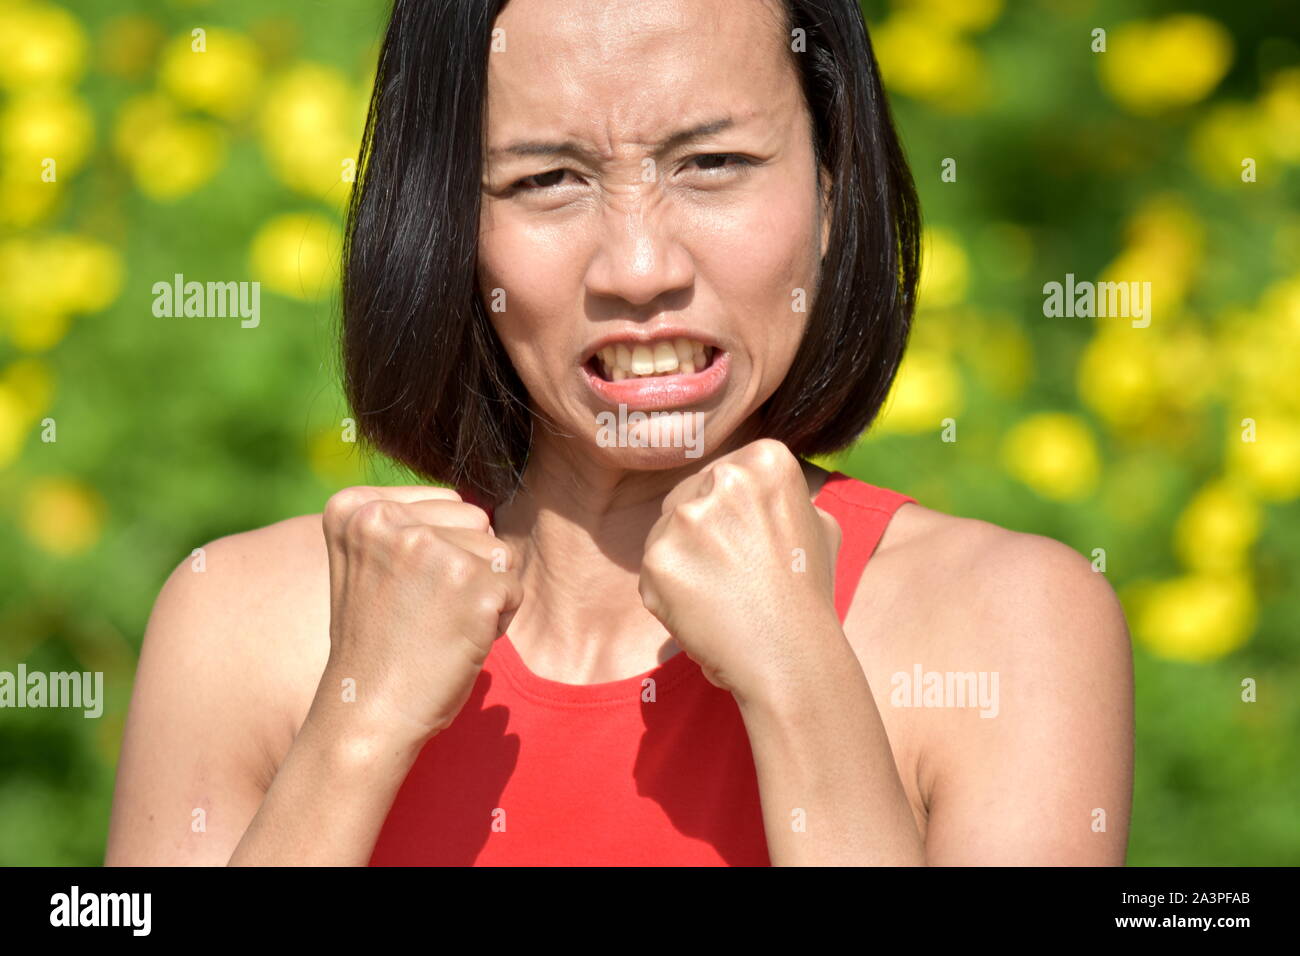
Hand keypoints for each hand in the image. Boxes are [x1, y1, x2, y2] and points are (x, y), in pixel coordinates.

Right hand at [317, 485, 522, 744]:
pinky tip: (457, 642)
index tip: (397, 593)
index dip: (437, 552)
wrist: (367, 715)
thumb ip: (404, 523)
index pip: (443, 502)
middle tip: (421, 614)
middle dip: (465, 566)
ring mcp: (431, 549)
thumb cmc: (376, 644)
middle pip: (474, 519)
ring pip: (498, 551)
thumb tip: (473, 497)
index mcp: (353, 507)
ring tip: (438, 627)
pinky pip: (514, 589)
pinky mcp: (474, 584)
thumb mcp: (368, 564)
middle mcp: (386, 518)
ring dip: (482, 592)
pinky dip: (498, 620)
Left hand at [637, 439, 842, 702]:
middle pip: (687, 498)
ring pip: (666, 534)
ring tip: (720, 596)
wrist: (793, 656)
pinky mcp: (658, 558)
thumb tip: (763, 493)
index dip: (729, 515)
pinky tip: (702, 612)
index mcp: (766, 460)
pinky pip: (652, 571)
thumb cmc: (808, 594)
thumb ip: (783, 497)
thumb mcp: (818, 524)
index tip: (750, 545)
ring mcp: (687, 518)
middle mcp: (724, 478)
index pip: (721, 476)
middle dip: (700, 534)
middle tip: (733, 575)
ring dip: (683, 564)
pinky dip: (668, 596)